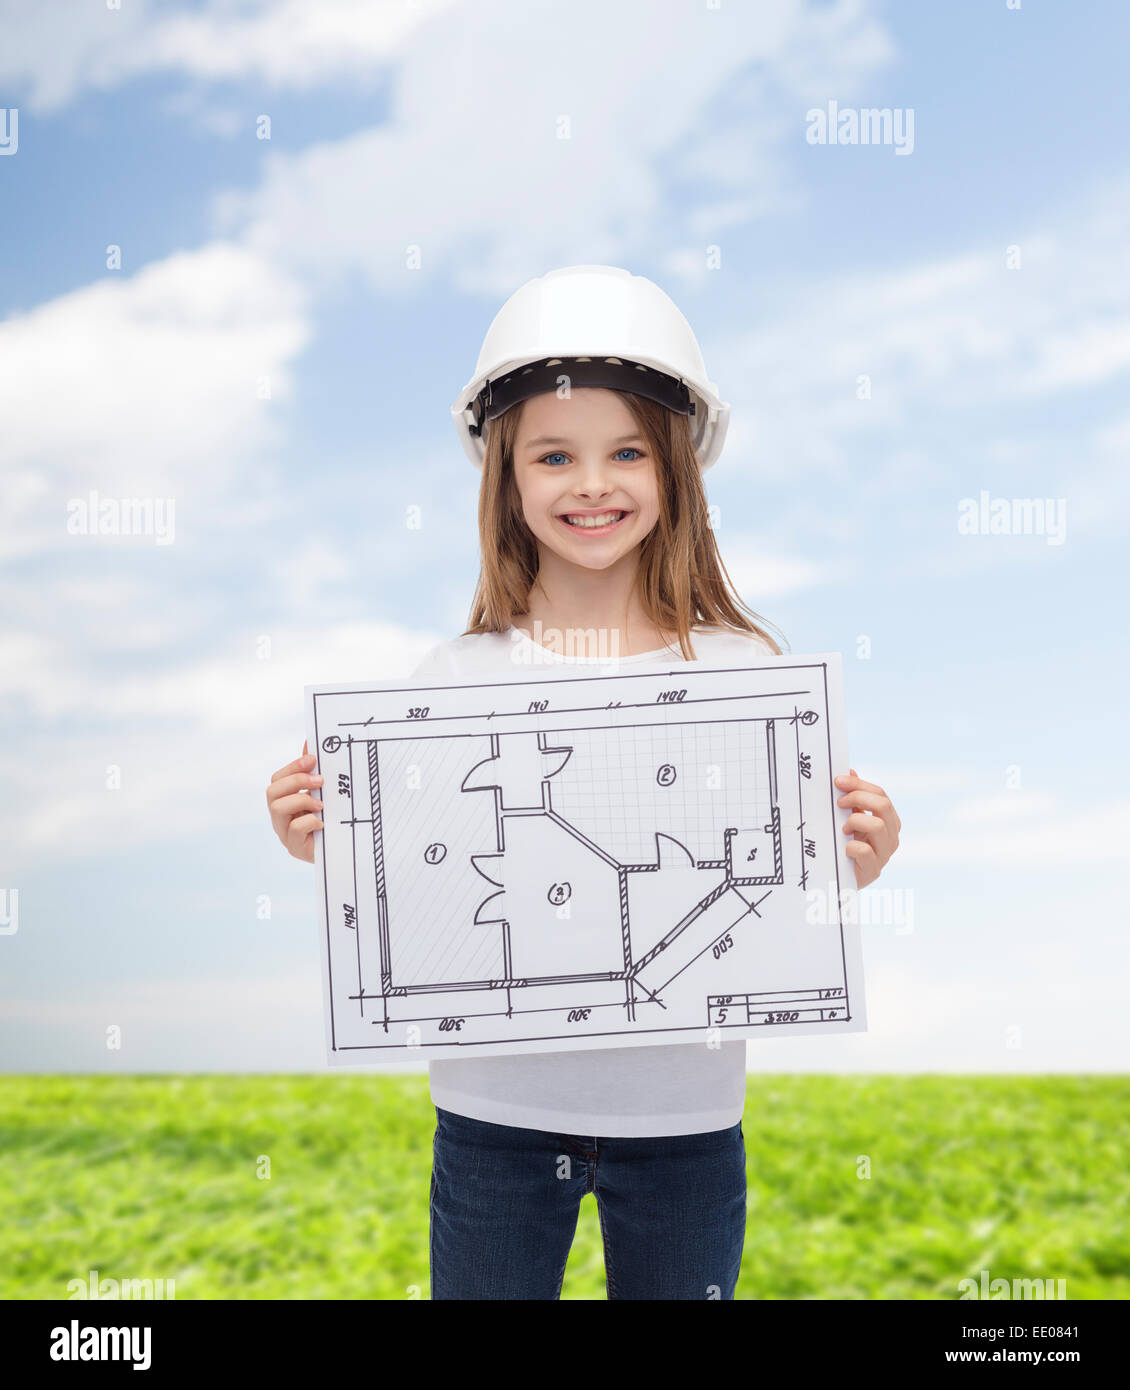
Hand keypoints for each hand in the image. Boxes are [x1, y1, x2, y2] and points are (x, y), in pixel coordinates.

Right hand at [266, 740, 324, 862]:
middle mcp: (280, 816)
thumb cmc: (330, 818)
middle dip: (296, 781)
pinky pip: (294, 830)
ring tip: (321, 805)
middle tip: (320, 780)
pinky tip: (322, 822)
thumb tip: (310, 743)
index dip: (293, 767)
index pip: (277, 779)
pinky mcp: (295, 847)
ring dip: (301, 800)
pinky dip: (309, 822)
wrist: (343, 848)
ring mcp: (285, 833)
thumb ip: (314, 772)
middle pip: (272, 792)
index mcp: (284, 800)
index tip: (313, 759)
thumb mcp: (323, 793)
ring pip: (277, 809)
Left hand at [834, 768, 899, 887]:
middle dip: (858, 798)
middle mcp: (891, 836)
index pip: (881, 795)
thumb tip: (849, 772)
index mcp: (889, 821)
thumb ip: (852, 799)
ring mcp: (884, 854)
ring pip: (878, 826)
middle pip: (883, 806)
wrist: (839, 879)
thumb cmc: (845, 846)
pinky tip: (843, 848)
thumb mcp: (848, 820)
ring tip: (843, 829)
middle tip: (838, 803)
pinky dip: (851, 846)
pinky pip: (865, 851)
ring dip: (855, 822)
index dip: (860, 785)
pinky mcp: (873, 871)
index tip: (838, 781)